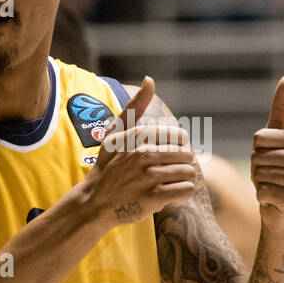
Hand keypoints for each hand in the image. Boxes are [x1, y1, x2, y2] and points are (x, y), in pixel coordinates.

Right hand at [85, 76, 196, 225]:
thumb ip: (134, 107)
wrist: (94, 202)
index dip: (176, 148)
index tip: (162, 158)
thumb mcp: (115, 132)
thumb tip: (150, 80)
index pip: (180, 136)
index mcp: (139, 135)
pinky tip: (167, 196)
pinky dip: (181, 195)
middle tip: (162, 174)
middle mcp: (144, 153)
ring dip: (180, 180)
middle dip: (179, 165)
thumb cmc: (107, 165)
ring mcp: (149, 175)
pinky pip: (187, 190)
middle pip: (187, 154)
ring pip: (189, 172)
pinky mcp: (153, 197)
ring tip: (164, 184)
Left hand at [252, 76, 283, 231]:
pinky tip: (270, 197)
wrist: (277, 203)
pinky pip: (268, 194)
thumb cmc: (274, 165)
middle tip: (262, 171)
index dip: (256, 147)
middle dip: (256, 165)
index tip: (263, 153)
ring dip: (259, 181)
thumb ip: (281, 108)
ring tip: (269, 183)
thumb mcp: (274, 135)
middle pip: (265, 157)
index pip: (263, 138)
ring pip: (266, 176)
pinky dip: (262, 196)